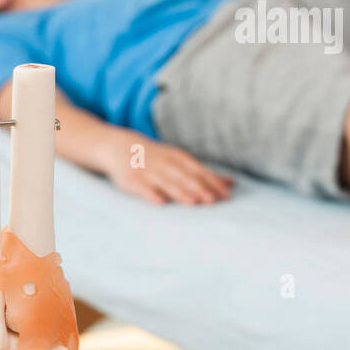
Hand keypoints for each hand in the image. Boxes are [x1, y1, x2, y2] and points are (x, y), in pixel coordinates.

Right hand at [100, 128, 232, 205]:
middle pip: (185, 178)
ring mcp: (147, 171)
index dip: (212, 183)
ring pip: (166, 183)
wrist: (118, 146)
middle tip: (213, 201)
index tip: (225, 195)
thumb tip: (231, 184)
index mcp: (178, 158)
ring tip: (193, 203)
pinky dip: (152, 195)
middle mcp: (164, 163)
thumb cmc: (156, 157)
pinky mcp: (131, 180)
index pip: (199, 171)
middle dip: (199, 188)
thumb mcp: (180, 160)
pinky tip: (161, 203)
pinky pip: (142, 188)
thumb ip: (204, 173)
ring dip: (180, 192)